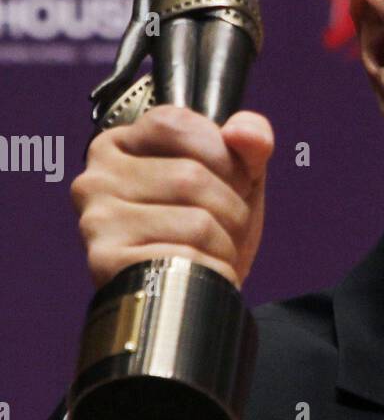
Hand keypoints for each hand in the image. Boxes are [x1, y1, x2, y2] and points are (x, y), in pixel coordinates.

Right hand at [70, 105, 273, 290]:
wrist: (192, 295)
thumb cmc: (207, 227)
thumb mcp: (235, 176)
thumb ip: (250, 140)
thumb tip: (245, 134)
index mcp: (121, 145)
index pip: (178, 124)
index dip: (223, 157)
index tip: (232, 183)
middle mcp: (97, 178)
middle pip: (191, 176)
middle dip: (233, 209)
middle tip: (230, 229)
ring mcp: (98, 221)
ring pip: (194, 221)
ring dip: (225, 245)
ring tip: (216, 253)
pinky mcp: (107, 262)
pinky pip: (184, 259)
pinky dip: (213, 272)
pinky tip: (203, 275)